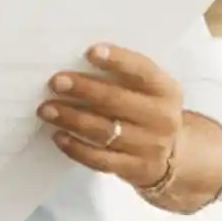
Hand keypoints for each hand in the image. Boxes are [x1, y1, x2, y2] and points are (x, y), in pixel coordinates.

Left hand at [36, 43, 182, 188]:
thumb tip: (77, 62)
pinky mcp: (134, 169)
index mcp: (165, 90)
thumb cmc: (149, 110)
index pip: (141, 71)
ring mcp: (149, 146)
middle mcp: (161, 118)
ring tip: (46, 109)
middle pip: (116, 101)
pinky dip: (76, 148)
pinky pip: (100, 159)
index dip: (117, 60)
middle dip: (83, 90)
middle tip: (56, 82)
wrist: (175, 155)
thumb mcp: (150, 90)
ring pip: (103, 131)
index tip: (90, 51)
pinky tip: (58, 136)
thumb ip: (124, 77)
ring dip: (71, 118)